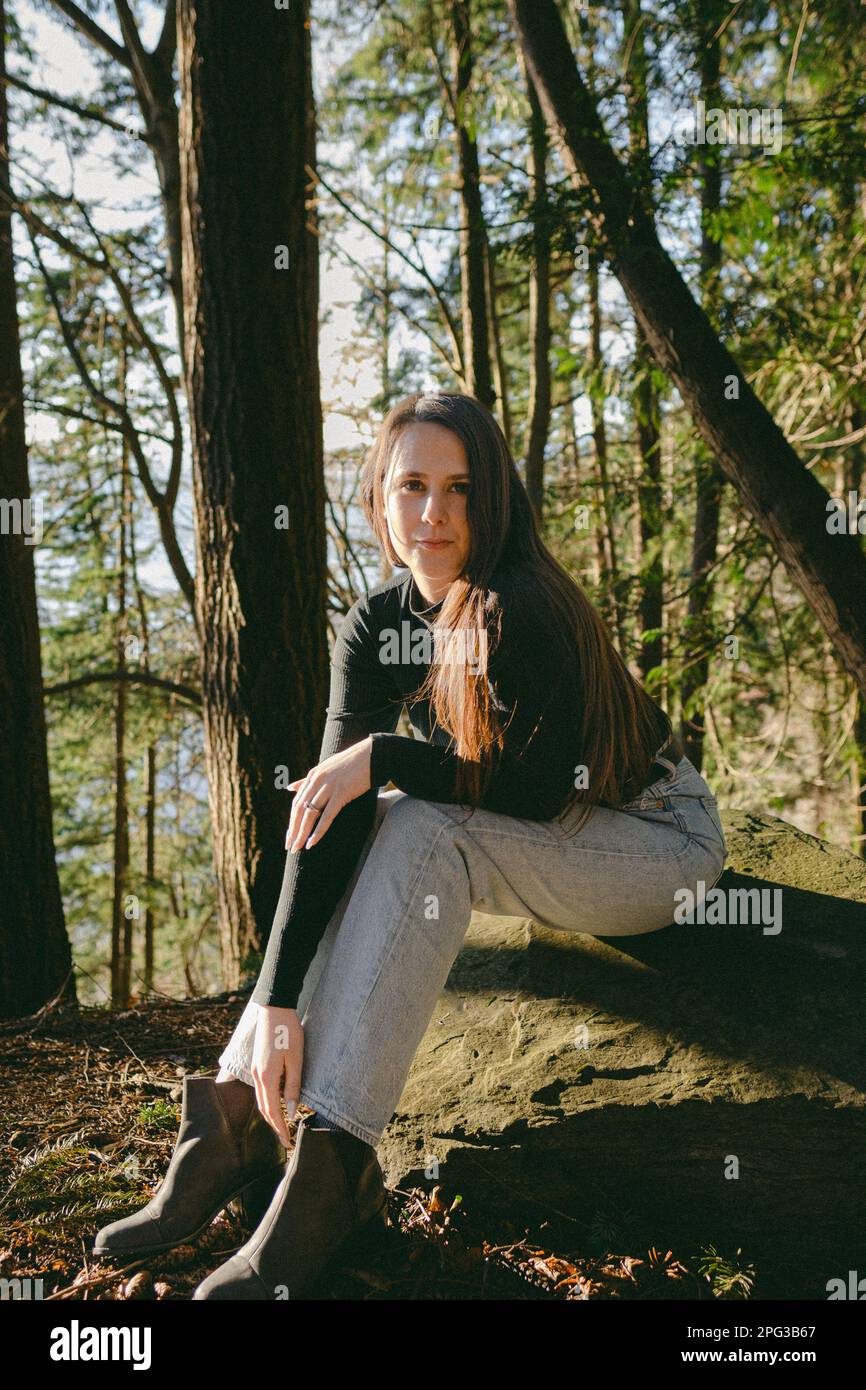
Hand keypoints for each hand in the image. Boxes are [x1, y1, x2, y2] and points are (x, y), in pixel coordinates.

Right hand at [250, 1004, 303, 1147]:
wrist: (274, 1008)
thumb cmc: (288, 1032)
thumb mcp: (295, 1060)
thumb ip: (292, 1086)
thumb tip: (292, 1111)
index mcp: (266, 1078)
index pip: (273, 1111)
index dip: (280, 1128)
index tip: (288, 1142)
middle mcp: (257, 1076)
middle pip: (264, 1108)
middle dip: (274, 1125)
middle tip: (286, 1139)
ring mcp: (255, 1069)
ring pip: (261, 1099)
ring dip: (270, 1114)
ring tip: (282, 1125)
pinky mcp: (257, 1063)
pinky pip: (261, 1089)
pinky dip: (267, 1101)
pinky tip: (276, 1103)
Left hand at [285, 734, 372, 853]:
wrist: (371, 756)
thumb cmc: (350, 763)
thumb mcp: (325, 769)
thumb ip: (306, 780)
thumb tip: (289, 788)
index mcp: (312, 776)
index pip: (296, 803)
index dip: (292, 821)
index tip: (289, 836)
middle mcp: (317, 781)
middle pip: (299, 810)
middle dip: (293, 830)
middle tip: (289, 847)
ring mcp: (328, 787)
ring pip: (310, 814)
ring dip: (302, 833)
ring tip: (297, 848)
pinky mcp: (341, 793)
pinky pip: (326, 816)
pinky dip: (318, 831)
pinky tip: (312, 842)